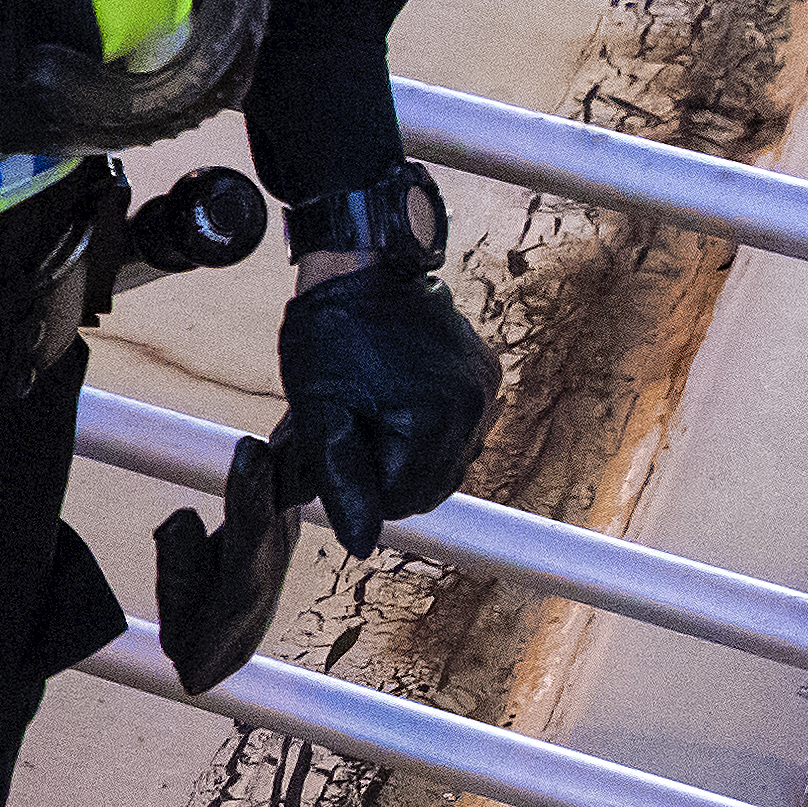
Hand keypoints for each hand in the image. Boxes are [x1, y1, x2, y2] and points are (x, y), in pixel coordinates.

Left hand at [279, 262, 494, 549]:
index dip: (360, 487)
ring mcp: (485, 392)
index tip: (337, 451)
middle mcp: (473, 410)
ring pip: (445, 460)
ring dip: (407, 452)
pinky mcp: (486, 375)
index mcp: (433, 423)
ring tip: (371, 411)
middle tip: (351, 431)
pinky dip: (428, 426)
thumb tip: (360, 543)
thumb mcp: (321, 412)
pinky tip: (397, 397)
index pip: (400, 501)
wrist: (362, 263)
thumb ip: (341, 482)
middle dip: (385, 472)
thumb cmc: (333, 330)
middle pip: (428, 486)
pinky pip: (459, 427)